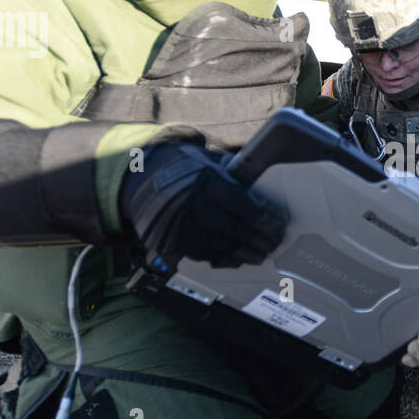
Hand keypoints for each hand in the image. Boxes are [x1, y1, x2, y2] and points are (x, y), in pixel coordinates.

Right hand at [119, 142, 285, 271]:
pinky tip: (238, 258)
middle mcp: (192, 205)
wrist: (139, 178)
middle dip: (260, 239)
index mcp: (204, 181)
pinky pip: (205, 255)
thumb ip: (234, 174)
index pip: (243, 206)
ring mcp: (180, 226)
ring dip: (246, 253)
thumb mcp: (208, 160)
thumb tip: (264, 189)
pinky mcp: (171, 241)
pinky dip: (225, 258)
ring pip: (222, 246)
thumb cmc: (180, 167)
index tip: (278, 225)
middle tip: (275, 242)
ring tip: (261, 253)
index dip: (265, 219)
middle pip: (236, 230)